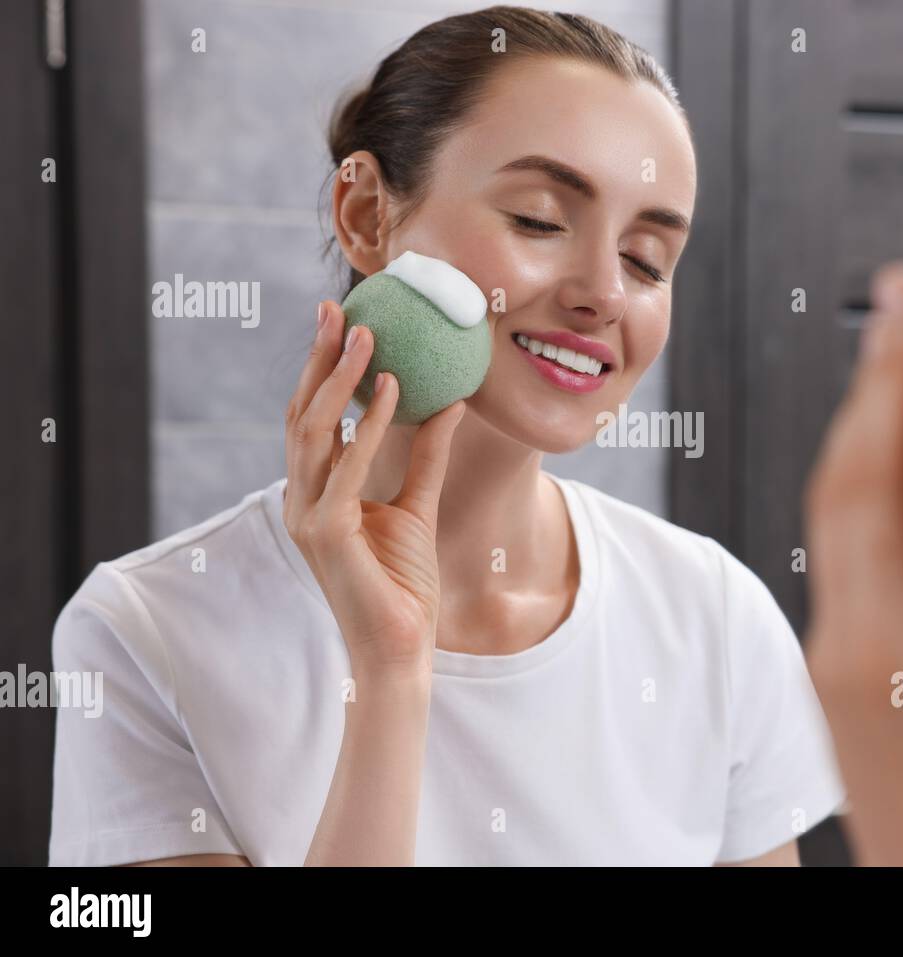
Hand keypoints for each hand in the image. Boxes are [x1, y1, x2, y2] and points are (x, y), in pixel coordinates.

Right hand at [283, 300, 464, 674]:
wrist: (400, 645)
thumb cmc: (404, 583)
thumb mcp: (419, 505)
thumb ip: (427, 455)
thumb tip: (449, 403)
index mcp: (315, 491)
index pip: (312, 417)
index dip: (323, 369)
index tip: (341, 321)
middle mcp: (301, 497)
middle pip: (302, 413)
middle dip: (318, 357)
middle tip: (337, 309)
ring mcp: (306, 514)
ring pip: (313, 430)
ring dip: (340, 378)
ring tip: (368, 334)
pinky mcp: (324, 532)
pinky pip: (346, 466)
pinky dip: (370, 425)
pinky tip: (394, 389)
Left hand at [803, 263, 902, 864]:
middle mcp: (884, 638)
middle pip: (868, 473)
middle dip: (884, 370)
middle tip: (900, 290)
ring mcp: (834, 646)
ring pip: (830, 501)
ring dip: (855, 411)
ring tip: (880, 341)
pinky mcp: (811, 652)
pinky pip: (826, 545)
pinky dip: (850, 478)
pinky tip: (873, 433)